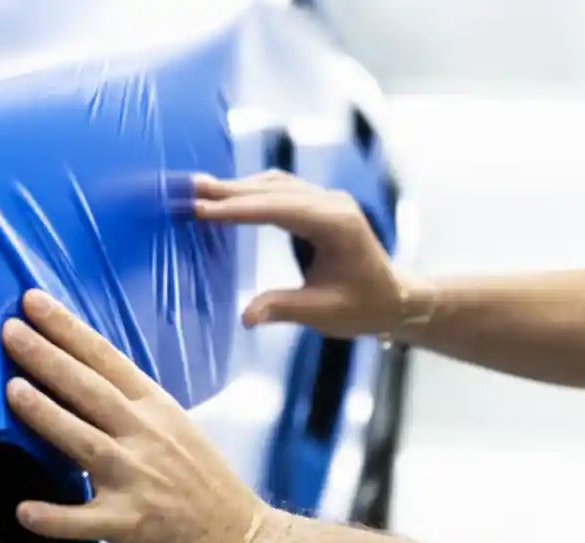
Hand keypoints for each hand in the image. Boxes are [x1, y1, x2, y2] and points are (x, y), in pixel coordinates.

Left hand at [2, 290, 275, 542]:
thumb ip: (129, 408)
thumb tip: (76, 384)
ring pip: (85, 441)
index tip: (33, 302)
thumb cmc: (206, 485)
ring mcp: (139, 480)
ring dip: (47, 415)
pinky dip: (55, 517)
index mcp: (156, 408)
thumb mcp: (175, 430)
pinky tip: (24, 510)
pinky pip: (86, 520)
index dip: (67, 329)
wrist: (245, 542)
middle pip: (90, 390)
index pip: (105, 358)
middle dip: (47, 358)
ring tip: (11, 391)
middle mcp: (146, 436)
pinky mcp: (131, 525)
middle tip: (10, 330)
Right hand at [194, 170, 432, 338]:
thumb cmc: (363, 307)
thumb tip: (247, 317)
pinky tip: (230, 196)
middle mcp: (333, 204)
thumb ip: (284, 309)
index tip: (203, 209)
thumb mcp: (324, 313)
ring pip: (277, 185)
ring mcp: (328, 200)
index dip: (238, 209)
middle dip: (230, 191)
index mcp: (336, 225)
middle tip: (190, 189)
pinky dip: (253, 192)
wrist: (394, 298)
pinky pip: (283, 190)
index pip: (279, 210)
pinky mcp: (321, 205)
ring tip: (201, 189)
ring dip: (239, 187)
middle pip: (274, 190)